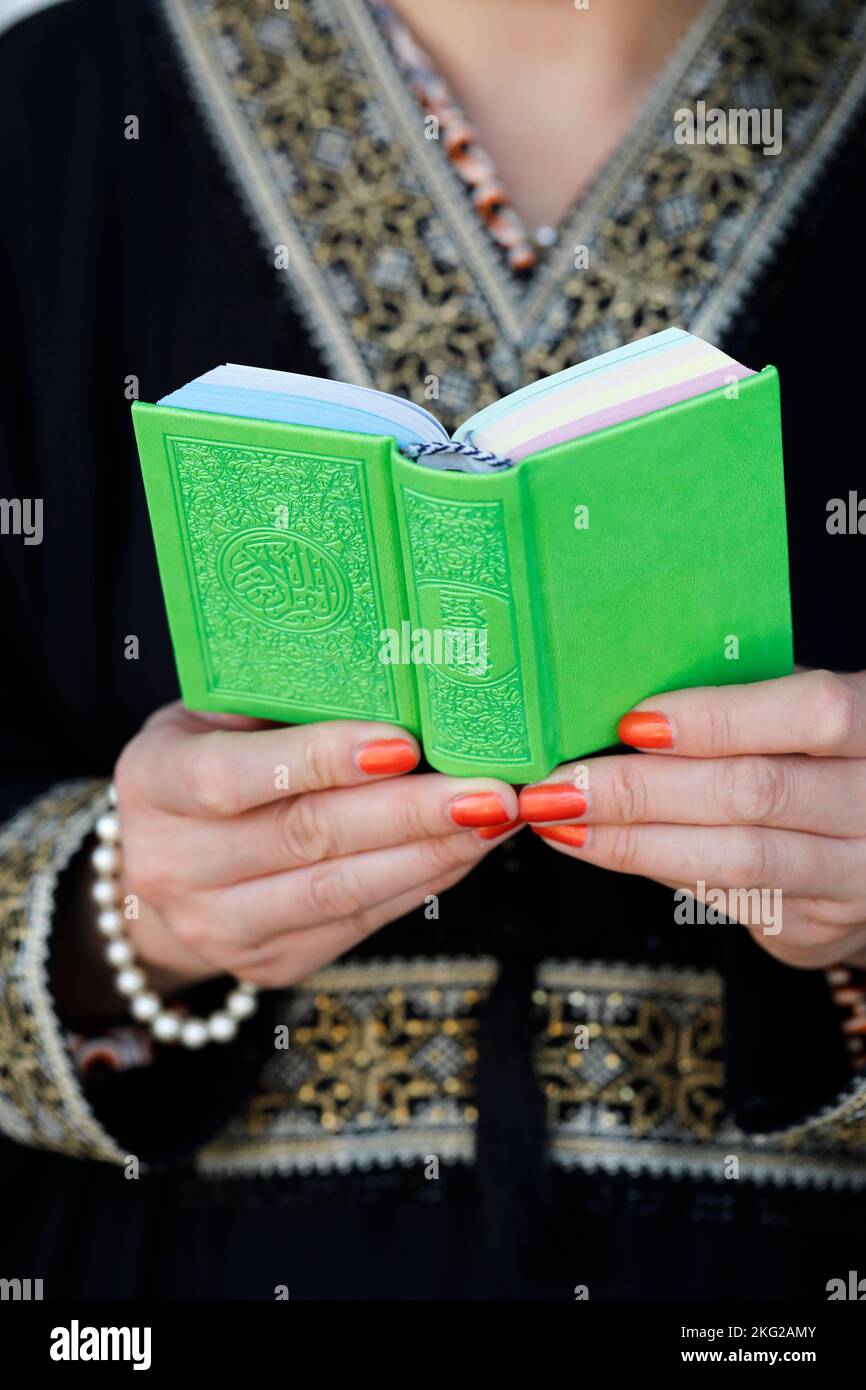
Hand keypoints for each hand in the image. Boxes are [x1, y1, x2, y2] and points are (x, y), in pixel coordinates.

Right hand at [112, 702, 517, 993]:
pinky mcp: (269, 964)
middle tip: (490, 787)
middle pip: (306, 839)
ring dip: (431, 853)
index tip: (402, 742)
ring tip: (498, 816)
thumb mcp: (216, 716)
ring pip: (341, 891)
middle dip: (409, 813)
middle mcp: (175, 865)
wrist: (161, 866)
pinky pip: (360, 921)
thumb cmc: (208, 760)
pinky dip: (423, 880)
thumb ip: (287, 705)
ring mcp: (220, 926)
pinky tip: (470, 848)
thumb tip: (407, 681)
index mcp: (153, 783)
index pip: (233, 777)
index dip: (319, 760)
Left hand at [520, 669, 865, 969]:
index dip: (717, 718)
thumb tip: (628, 706)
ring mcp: (853, 877)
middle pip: (752, 795)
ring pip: (733, 861)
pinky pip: (724, 898)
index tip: (632, 722)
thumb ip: (745, 701)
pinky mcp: (817, 928)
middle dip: (639, 789)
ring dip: (631, 842)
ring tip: (561, 820)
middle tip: (560, 783)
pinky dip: (655, 868)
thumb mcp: (806, 712)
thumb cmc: (826, 755)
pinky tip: (603, 846)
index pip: (807, 715)